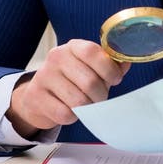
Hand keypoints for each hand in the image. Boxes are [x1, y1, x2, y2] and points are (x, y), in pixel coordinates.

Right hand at [7, 40, 129, 137]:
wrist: (38, 95)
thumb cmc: (71, 79)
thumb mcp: (89, 67)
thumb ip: (110, 64)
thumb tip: (126, 62)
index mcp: (72, 46)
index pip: (92, 52)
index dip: (108, 68)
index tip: (116, 79)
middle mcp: (56, 57)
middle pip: (89, 81)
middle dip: (101, 95)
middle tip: (100, 98)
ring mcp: (44, 76)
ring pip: (78, 100)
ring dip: (88, 107)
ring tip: (87, 104)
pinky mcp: (36, 97)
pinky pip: (64, 114)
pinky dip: (73, 117)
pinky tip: (70, 110)